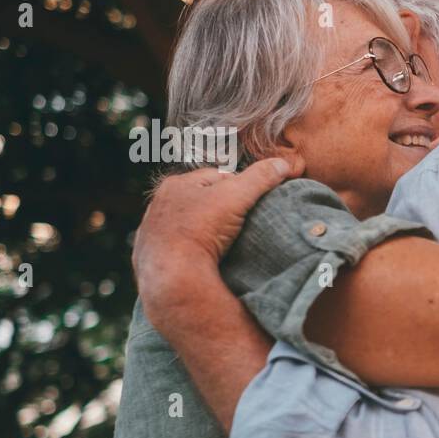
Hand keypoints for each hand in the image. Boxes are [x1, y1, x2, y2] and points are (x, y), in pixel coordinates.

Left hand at [133, 157, 301, 326]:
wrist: (172, 273)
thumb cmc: (199, 229)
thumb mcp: (236, 197)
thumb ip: (260, 178)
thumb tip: (282, 165)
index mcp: (177, 185)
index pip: (217, 177)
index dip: (240, 186)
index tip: (255, 200)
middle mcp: (161, 205)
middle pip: (204, 200)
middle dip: (223, 209)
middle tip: (244, 221)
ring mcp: (156, 231)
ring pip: (192, 224)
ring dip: (209, 231)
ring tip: (229, 241)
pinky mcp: (156, 257)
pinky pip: (183, 248)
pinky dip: (196, 250)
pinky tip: (210, 257)